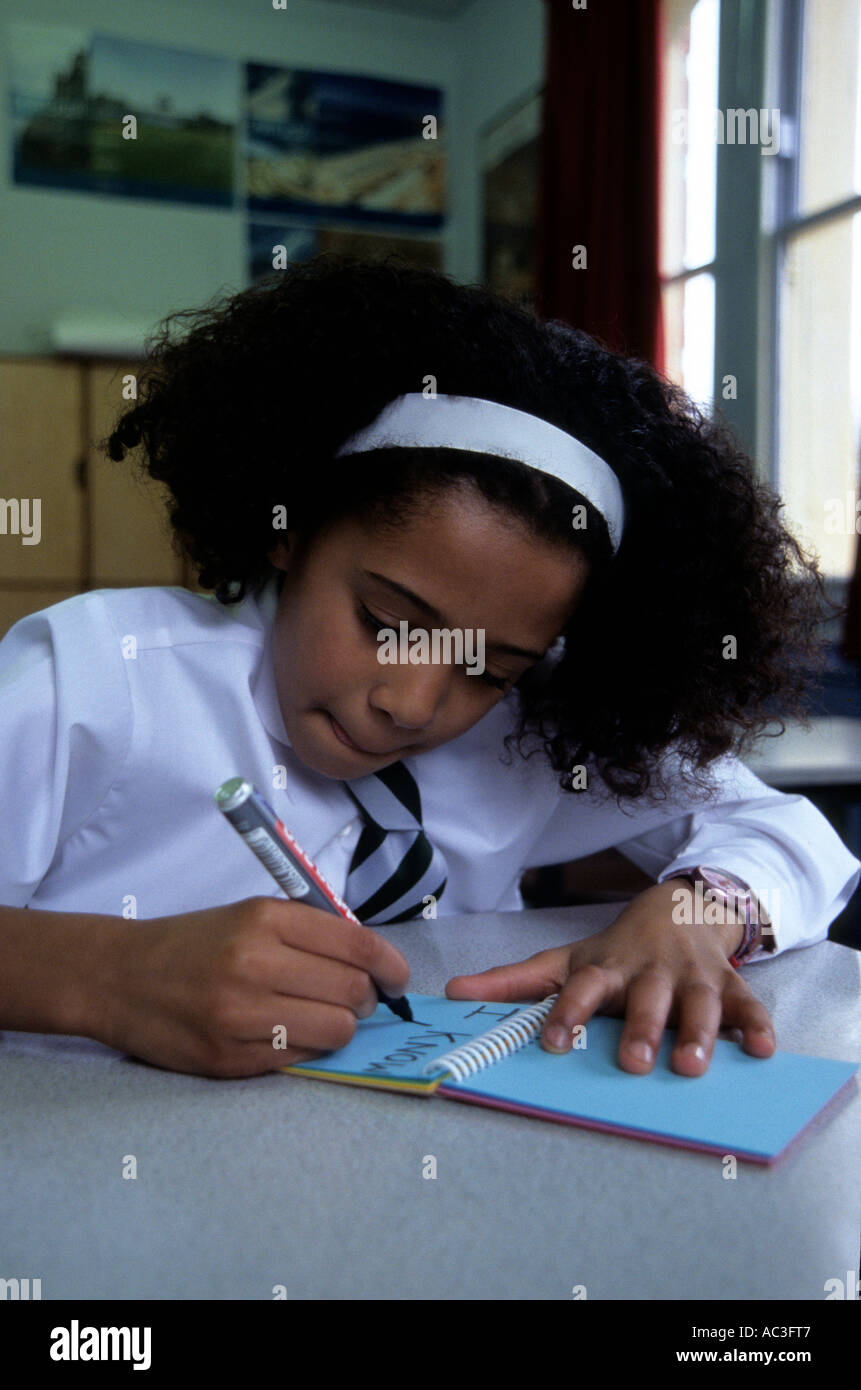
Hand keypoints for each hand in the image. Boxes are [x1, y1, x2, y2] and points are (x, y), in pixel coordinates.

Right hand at [92, 896, 409, 1078]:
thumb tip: (375, 962)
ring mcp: (240, 1015)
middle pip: (353, 991)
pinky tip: (287, 1033)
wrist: (120, 977)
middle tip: (353, 998)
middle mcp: (253, 964)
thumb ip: (310, 933)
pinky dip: (306, 1048)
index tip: (396, 976)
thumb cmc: (195, 943)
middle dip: (366, 998)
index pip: (357, 946)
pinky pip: (300, 1059)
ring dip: (339, 1027)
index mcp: (264, 920)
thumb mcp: (250, 915)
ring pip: (336, 1031)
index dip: (390, 965)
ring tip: (321, 1016)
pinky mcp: (228, 1059)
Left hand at [445, 881, 775, 1075]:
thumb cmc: (615, 951)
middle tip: (632, 1062)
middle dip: (640, 1028)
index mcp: (606, 970)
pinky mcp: (728, 984)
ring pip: (697, 1004)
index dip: (569, 1014)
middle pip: (644, 1000)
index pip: (582, 989)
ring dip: (696, 1033)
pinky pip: (746, 1004)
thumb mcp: (565, 960)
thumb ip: (513, 982)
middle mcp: (649, 973)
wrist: (679, 909)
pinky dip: (756, 1025)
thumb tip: (450, 992)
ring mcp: (691, 978)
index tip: (554, 1041)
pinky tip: (761, 1049)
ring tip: (691, 1066)